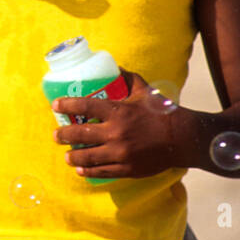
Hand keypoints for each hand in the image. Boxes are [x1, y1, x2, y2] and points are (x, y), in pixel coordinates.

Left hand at [52, 71, 183, 178]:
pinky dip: (88, 171)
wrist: (184, 138)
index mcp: (118, 112)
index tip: (56, 106)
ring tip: (67, 156)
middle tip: (56, 135)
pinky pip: (102, 171)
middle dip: (63, 135)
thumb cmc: (162, 113)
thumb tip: (114, 68)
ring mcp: (121, 153)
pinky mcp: (128, 168)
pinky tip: (80, 169)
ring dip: (73, 156)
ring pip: (87, 156)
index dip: (66, 105)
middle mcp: (116, 133)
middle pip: (79, 134)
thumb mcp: (145, 92)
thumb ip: (128, 80)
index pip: (84, 106)